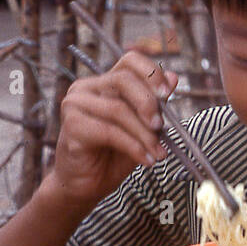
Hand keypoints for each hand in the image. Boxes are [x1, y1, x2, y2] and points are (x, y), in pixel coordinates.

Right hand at [47, 51, 177, 207]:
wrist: (87, 184)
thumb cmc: (115, 154)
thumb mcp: (143, 127)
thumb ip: (156, 104)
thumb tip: (175, 77)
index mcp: (105, 82)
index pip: (130, 60)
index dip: (151, 73)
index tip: (167, 94)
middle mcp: (86, 88)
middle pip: (123, 80)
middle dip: (149, 104)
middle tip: (161, 128)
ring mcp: (75, 104)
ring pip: (118, 109)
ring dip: (145, 134)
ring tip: (158, 153)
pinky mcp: (71, 126)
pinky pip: (110, 131)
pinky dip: (134, 147)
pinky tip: (146, 160)